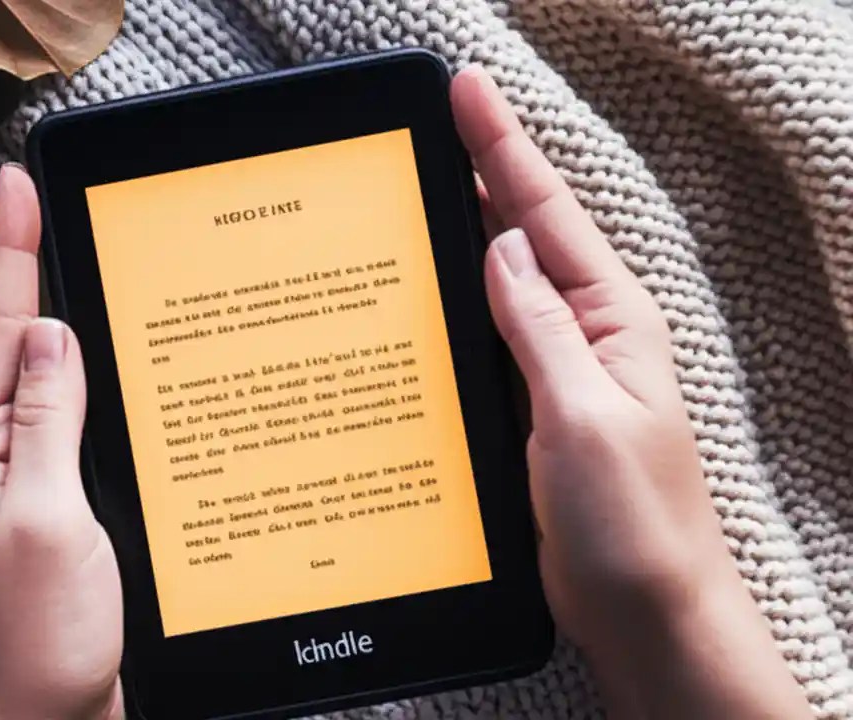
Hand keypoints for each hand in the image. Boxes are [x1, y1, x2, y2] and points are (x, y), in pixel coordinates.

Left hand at [0, 164, 123, 719]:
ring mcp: (26, 472)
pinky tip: (109, 359)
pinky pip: (71, 416)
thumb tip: (53, 334)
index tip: (21, 181)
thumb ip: (48, 421)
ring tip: (74, 251)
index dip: (14, 248)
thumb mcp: (47, 518)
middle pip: (17, 337)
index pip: (2, 325)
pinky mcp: (58, 496)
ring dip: (62, 311)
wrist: (46, 716)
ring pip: (47, 373)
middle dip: (32, 261)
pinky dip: (92, 376)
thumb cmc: (39, 636)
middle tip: (46, 195)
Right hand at [452, 67, 810, 717]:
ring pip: (499, 283)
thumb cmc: (633, 522)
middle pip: (523, 234)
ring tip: (421, 182)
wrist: (645, 610)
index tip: (466, 90)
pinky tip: (425, 291)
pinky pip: (486, 337)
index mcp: (611, 321)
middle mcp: (584, 335)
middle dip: (481, 170)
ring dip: (463, 233)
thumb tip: (505, 248)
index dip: (502, 148)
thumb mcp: (582, 417)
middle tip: (434, 118)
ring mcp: (556, 370)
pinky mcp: (530, 408)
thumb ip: (540, 329)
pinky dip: (455, 305)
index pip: (547, 215)